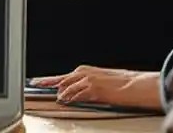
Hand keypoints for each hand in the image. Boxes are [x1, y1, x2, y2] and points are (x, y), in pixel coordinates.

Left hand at [30, 66, 161, 108]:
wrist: (135, 85)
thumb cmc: (122, 83)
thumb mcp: (100, 80)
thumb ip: (86, 85)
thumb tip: (75, 93)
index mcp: (85, 70)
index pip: (62, 76)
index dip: (48, 79)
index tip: (37, 81)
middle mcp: (85, 73)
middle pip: (60, 80)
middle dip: (48, 84)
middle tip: (37, 85)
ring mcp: (88, 81)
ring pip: (66, 88)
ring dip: (61, 95)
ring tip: (57, 99)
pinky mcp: (93, 90)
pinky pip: (77, 96)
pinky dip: (70, 99)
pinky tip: (67, 102)